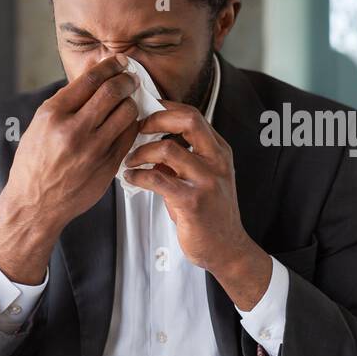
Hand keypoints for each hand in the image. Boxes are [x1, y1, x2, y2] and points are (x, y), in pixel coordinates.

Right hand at [0, 55, 140, 283]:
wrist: (35, 205)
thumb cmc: (35, 164)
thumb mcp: (40, 126)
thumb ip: (66, 103)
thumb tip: (92, 79)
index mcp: (53, 115)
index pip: (90, 79)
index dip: (109, 66)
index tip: (118, 61)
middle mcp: (73, 130)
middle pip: (113, 92)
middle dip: (126, 80)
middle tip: (130, 78)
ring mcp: (93, 149)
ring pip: (127, 112)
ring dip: (132, 102)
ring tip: (129, 101)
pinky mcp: (108, 165)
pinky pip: (129, 136)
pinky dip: (132, 125)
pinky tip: (128, 123)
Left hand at [123, 101, 271, 308]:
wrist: (227, 248)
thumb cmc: (210, 214)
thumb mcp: (201, 178)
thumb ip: (181, 159)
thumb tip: (149, 143)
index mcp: (219, 151)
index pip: (193, 114)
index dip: (165, 107)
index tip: (144, 111)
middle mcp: (217, 161)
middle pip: (188, 120)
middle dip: (155, 119)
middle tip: (135, 129)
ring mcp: (207, 180)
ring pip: (168, 148)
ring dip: (140, 152)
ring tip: (129, 161)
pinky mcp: (193, 201)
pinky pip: (158, 179)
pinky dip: (138, 175)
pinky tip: (131, 178)